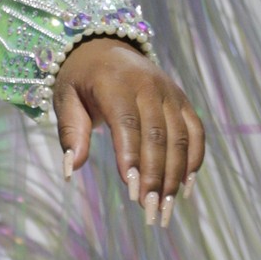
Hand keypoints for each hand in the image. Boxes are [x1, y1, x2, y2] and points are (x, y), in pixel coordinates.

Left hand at [53, 37, 204, 227]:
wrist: (105, 48)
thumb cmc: (81, 81)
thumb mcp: (65, 99)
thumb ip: (71, 132)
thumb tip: (70, 169)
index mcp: (115, 82)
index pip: (127, 123)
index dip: (131, 157)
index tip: (132, 191)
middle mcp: (148, 84)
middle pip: (157, 136)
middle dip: (155, 176)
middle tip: (151, 211)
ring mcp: (169, 91)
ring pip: (180, 138)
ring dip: (175, 176)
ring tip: (166, 209)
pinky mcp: (182, 100)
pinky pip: (195, 132)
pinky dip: (194, 161)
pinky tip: (185, 189)